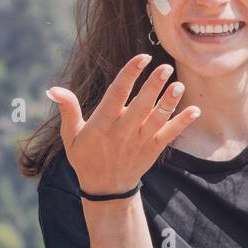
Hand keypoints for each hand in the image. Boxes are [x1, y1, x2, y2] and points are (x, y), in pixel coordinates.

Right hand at [45, 54, 198, 194]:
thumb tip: (53, 89)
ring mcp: (140, 141)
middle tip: (165, 67)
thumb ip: (68, 110)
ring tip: (179, 85)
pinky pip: (170, 135)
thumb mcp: (71, 136)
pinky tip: (195, 110)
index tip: (142, 58)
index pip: (117, 94)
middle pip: (141, 105)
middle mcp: (123, 132)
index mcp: (102, 124)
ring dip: (169, 103)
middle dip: (154, 86)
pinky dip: (182, 123)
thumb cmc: (86, 157)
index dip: (130, 74)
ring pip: (157, 119)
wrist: (105, 190)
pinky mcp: (153, 150)